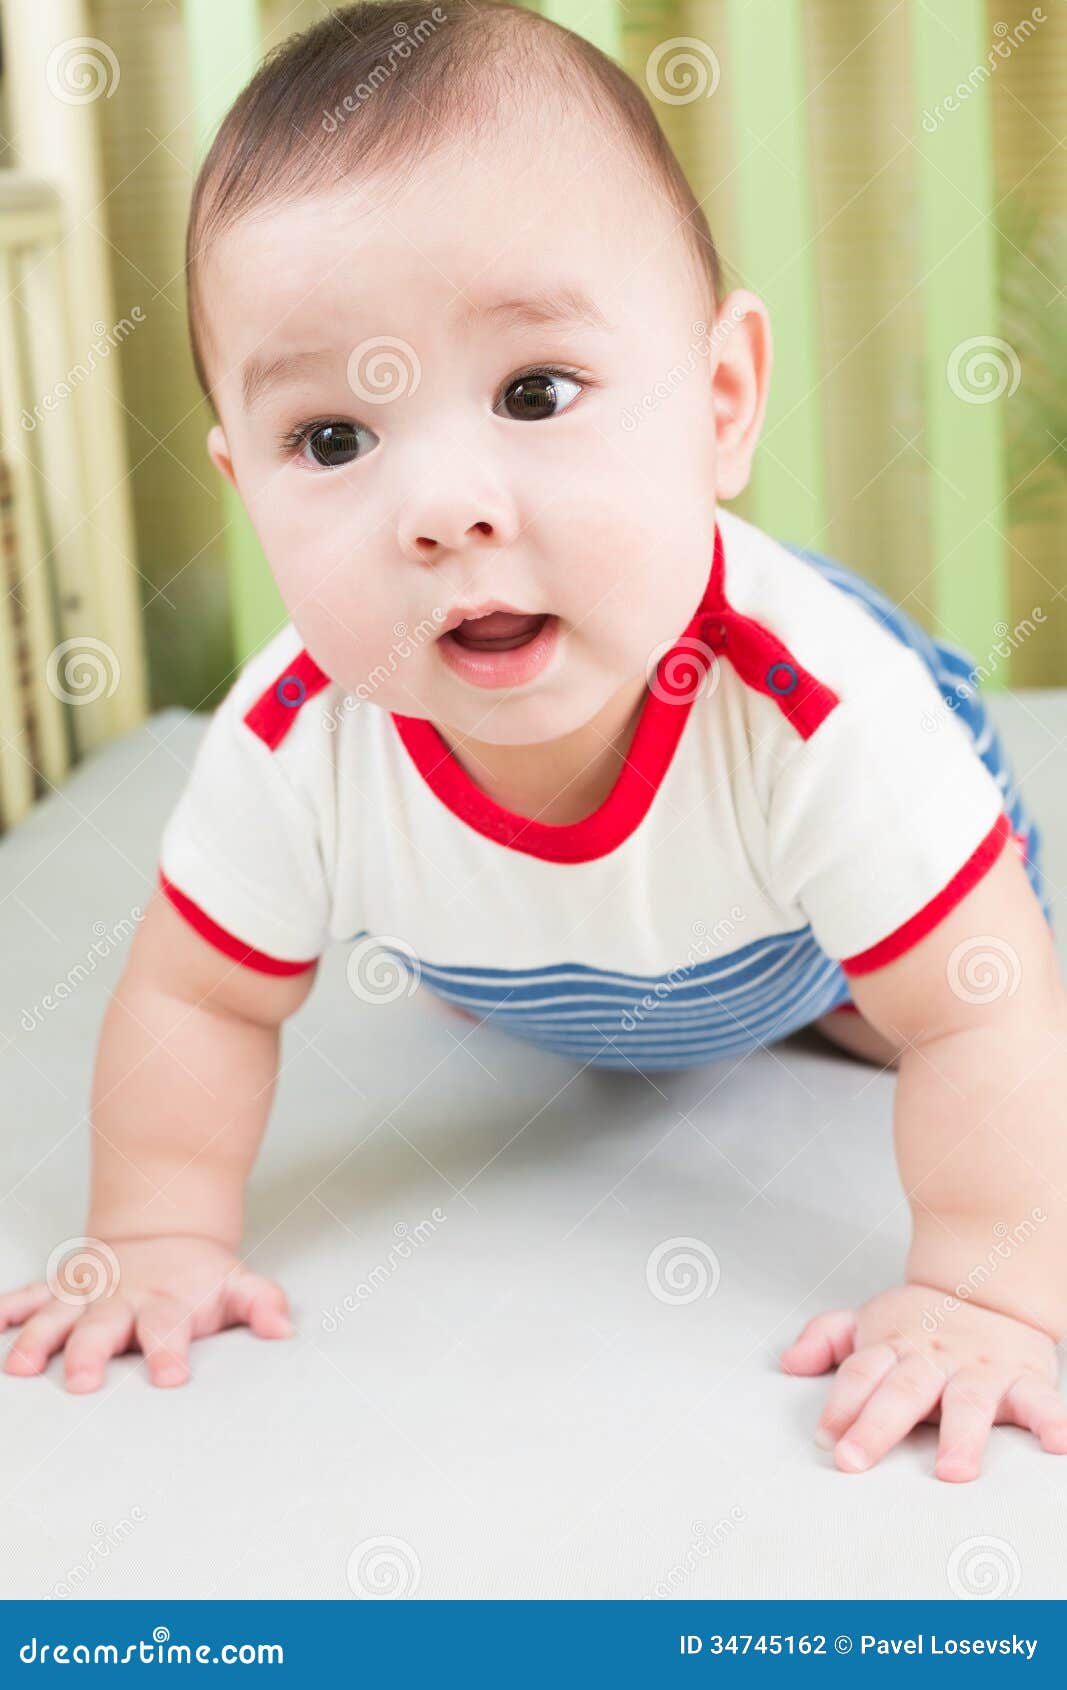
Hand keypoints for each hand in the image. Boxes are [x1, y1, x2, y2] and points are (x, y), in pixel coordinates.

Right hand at [0, 1234, 293, 1391]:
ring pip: (57, 1316)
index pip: (168, 1329)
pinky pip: (28, 1296)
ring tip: (20, 1366)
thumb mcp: (237, 1284)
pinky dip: (7, 1309)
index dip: (169, 1354)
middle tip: (81, 1382)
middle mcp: (122, 1300)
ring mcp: (88, 1294)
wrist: (164, 1228)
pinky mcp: (61, 1289)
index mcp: (166, 1303)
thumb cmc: (199, 1276)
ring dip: (37, 1340)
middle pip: (103, 1327)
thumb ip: (261, 1305)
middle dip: (90, 1354)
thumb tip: (283, 1329)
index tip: (171, 1378)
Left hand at [780, 1282, 1066, 1480]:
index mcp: (895, 1346)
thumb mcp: (870, 1320)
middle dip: (877, 1425)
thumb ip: (827, 1338)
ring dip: (962, 1437)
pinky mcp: (1024, 1379)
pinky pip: (1042, 1402)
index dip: (841, 1404)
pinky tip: (1058, 1446)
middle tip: (854, 1459)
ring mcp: (980, 1370)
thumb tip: (788, 1362)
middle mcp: (935, 1359)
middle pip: (902, 1390)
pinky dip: (1053, 1422)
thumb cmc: (924, 1320)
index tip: (826, 1439)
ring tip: (952, 1472)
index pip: (861, 1373)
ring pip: (969, 1402)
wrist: (992, 1281)